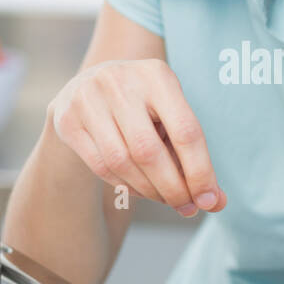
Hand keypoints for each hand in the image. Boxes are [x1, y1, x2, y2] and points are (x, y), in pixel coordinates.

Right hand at [48, 58, 226, 216]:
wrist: (87, 86)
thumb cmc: (143, 105)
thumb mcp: (170, 114)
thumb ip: (193, 155)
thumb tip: (216, 201)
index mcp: (157, 75)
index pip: (185, 130)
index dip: (200, 171)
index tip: (209, 200)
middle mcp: (119, 82)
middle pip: (149, 151)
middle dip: (173, 188)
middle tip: (187, 208)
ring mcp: (88, 99)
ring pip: (122, 162)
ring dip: (149, 191)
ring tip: (165, 199)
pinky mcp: (67, 120)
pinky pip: (100, 166)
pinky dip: (125, 185)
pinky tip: (139, 188)